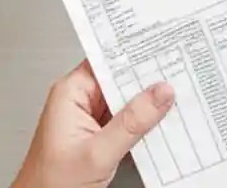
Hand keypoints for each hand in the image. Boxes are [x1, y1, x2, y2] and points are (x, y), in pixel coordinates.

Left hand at [13, 60, 174, 187]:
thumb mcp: (98, 153)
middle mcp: (77, 101)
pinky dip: (141, 122)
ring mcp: (88, 119)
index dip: (134, 55)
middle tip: (176, 79)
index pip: (107, 61)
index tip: (161, 51)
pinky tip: (157, 124)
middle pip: (119, 80)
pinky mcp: (96, 135)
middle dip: (146, 81)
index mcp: (70, 93)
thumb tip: (160, 93)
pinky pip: (124, 120)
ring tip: (172, 102)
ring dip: (146, 104)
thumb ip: (132, 122)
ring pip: (124, 101)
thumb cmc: (51, 184)